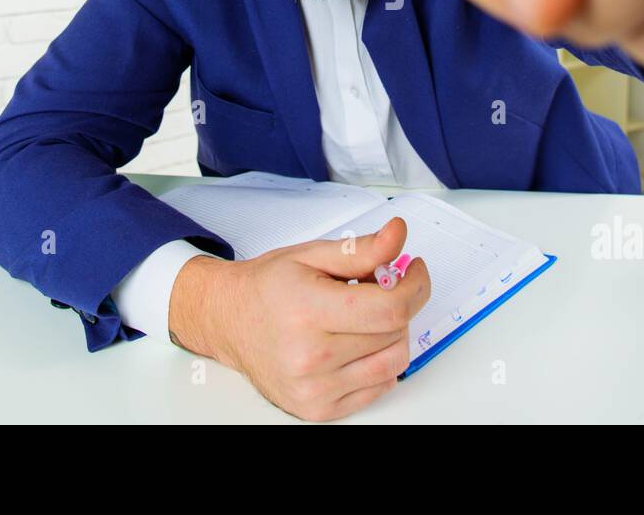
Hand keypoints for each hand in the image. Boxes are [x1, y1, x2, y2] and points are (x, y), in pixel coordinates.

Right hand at [168, 217, 428, 420]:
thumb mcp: (312, 255)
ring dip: (391, 334)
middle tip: (375, 288)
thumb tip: (398, 235)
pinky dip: (379, 362)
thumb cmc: (268, 287)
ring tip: (364, 317)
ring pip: (394, 362)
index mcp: (307, 311)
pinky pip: (379, 386)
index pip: (390, 308)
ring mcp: (314, 388)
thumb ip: (362, 249)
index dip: (415, 285)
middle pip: (395, 332)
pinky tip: (355, 343)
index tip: (413, 269)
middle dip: (397, 304)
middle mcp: (309, 356)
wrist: (228, 320)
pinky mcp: (319, 409)